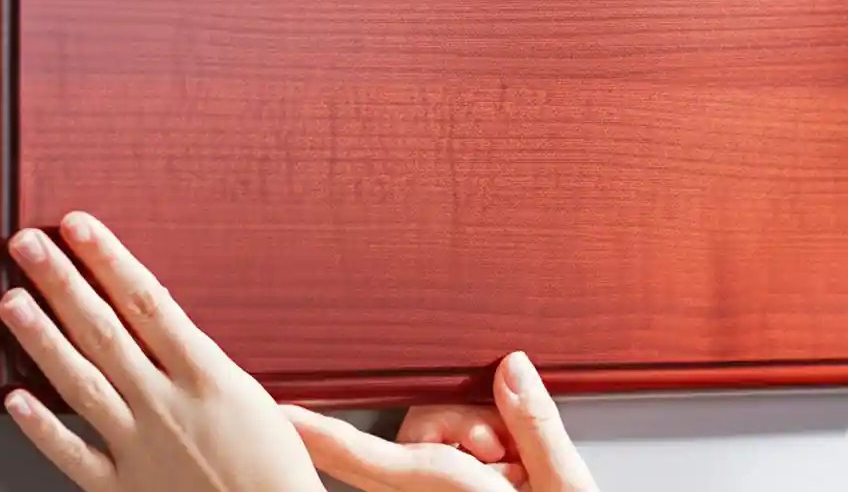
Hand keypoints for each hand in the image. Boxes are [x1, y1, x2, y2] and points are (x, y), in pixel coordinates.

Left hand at [0, 211, 323, 491]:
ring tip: (11, 302)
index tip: (80, 227)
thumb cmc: (277, 472)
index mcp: (208, 376)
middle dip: (62, 283)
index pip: (146, 302)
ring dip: (41, 340)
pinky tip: (14, 401)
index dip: (109, 260)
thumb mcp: (252, 399)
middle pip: (104, 332)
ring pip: (81, 383)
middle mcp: (166, 404)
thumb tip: (167, 327)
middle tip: (27, 246)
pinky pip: (73, 455)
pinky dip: (41, 429)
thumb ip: (205, 365)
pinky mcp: (123, 488)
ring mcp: (139, 446)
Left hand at [284, 352, 596, 491]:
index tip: (283, 416)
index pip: (366, 457)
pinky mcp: (447, 489)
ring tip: (518, 471)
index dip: (319, 434)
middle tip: (510, 451)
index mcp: (446, 491)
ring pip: (439, 439)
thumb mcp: (564, 486)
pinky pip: (453, 457)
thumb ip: (536, 426)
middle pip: (419, 429)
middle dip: (465, 423)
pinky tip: (512, 474)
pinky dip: (484, 457)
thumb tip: (511, 369)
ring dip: (482, 442)